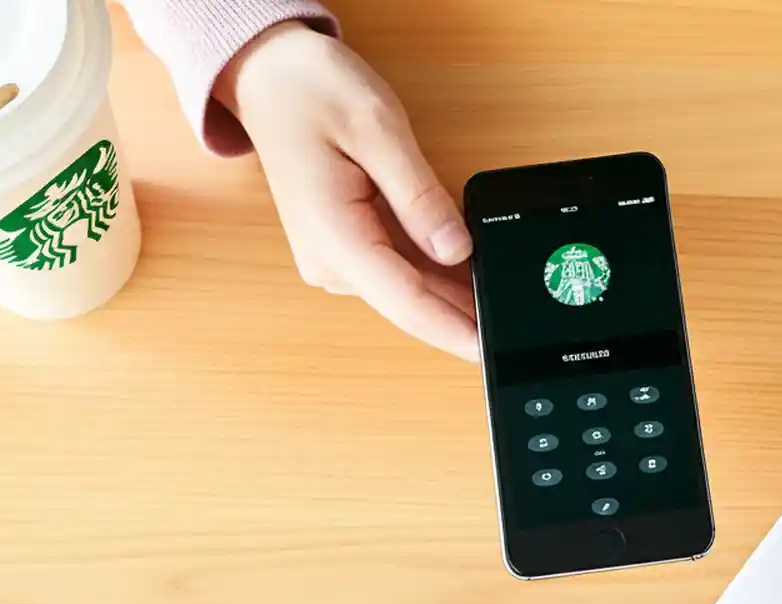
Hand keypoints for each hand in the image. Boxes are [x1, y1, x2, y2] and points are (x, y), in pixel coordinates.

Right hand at [214, 22, 477, 360]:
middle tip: (517, 312)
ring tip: (503, 288)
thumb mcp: (377, 129)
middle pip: (412, 300)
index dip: (455, 330)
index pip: (406, 302)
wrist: (264, 74)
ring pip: (409, 287)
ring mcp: (335, 256)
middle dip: (465, 309)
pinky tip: (471, 266)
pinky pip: (398, 267)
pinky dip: (435, 268)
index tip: (491, 349)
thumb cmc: (309, 90)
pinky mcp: (344, 246)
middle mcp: (330, 260)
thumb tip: (456, 249)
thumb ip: (420, 196)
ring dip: (454, 288)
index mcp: (333, 237)